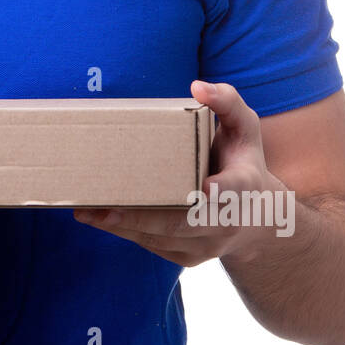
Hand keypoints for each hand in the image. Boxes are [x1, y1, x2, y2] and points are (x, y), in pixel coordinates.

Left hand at [72, 80, 283, 266]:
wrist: (258, 219)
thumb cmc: (242, 161)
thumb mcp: (245, 127)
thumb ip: (227, 101)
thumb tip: (197, 86)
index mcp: (244, 186)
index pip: (234, 189)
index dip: (221, 191)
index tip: (205, 189)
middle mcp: (227, 222)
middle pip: (184, 223)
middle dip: (142, 217)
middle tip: (104, 208)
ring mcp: (207, 246)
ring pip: (161, 238)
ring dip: (122, 226)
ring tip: (86, 211)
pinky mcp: (187, 258)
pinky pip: (152, 246)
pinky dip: (125, 232)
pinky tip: (98, 217)